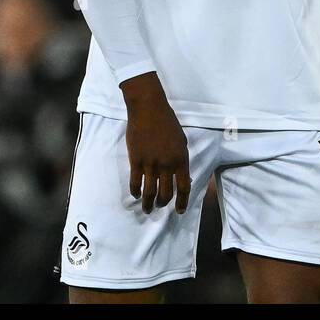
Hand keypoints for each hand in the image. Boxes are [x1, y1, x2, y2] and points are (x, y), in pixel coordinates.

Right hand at [121, 72, 191, 213]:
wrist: (148, 108)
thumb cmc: (167, 121)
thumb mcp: (181, 140)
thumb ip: (181, 158)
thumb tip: (182, 176)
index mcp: (181, 159)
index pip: (184, 187)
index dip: (183, 201)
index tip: (180, 211)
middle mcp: (167, 164)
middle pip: (166, 193)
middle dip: (163, 204)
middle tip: (160, 207)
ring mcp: (150, 163)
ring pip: (150, 191)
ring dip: (148, 203)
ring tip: (147, 209)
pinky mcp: (136, 160)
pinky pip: (135, 182)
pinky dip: (135, 191)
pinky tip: (135, 195)